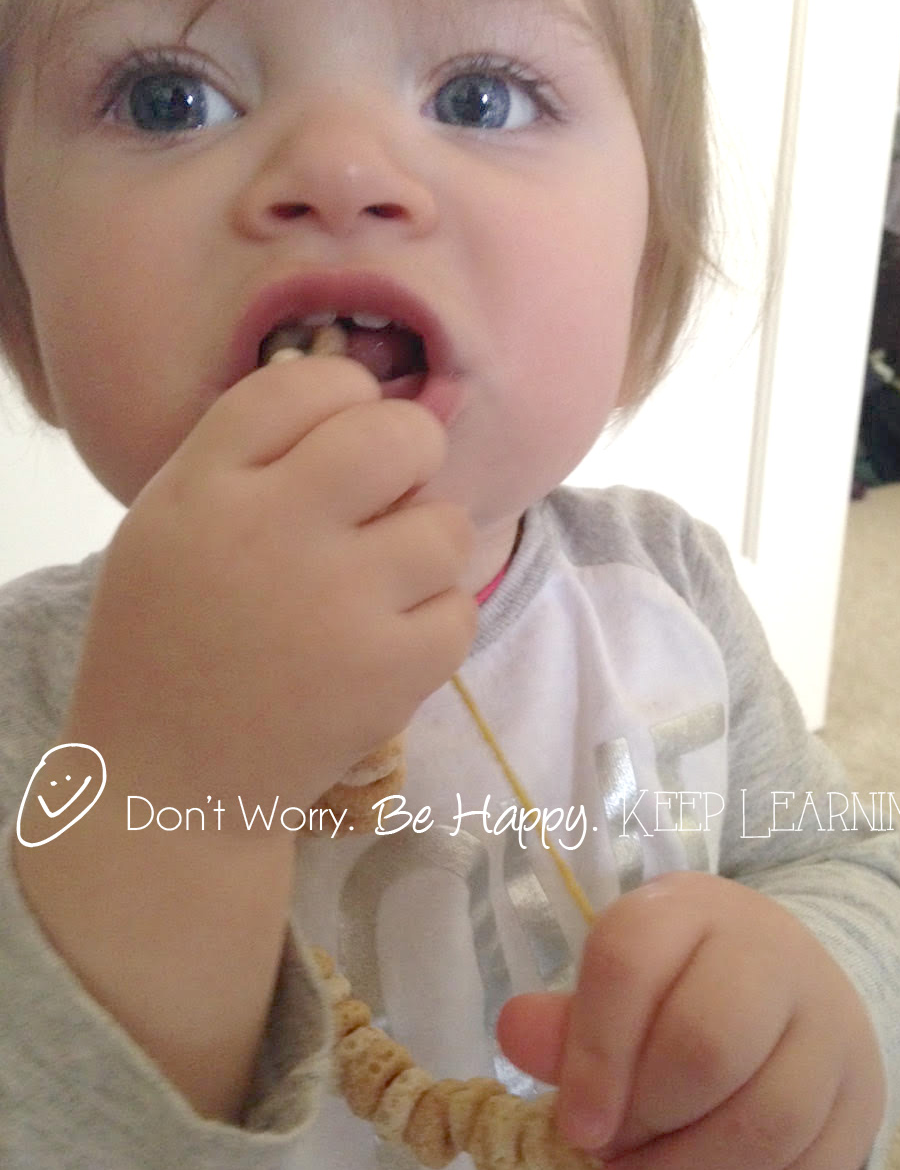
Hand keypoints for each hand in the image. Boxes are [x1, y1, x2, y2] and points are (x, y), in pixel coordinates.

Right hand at [62, 353, 476, 828]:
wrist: (174, 786)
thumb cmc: (168, 645)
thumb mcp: (168, 526)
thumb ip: (244, 458)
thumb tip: (355, 402)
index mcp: (206, 488)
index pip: (306, 382)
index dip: (343, 393)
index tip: (345, 427)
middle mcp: (276, 531)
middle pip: (400, 434)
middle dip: (411, 453)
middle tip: (390, 493)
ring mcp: (341, 603)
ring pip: (447, 524)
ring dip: (426, 546)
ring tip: (383, 584)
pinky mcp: (392, 671)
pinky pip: (461, 607)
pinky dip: (435, 622)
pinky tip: (389, 642)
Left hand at [497, 872, 884, 1169]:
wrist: (789, 983)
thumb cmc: (679, 982)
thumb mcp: (619, 978)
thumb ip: (566, 1017)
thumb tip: (518, 1035)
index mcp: (688, 909)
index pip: (630, 962)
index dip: (594, 1054)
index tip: (576, 1129)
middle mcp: (770, 953)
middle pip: (707, 1045)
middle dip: (646, 1123)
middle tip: (609, 1157)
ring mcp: (828, 1025)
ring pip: (766, 1123)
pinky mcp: (859, 1096)